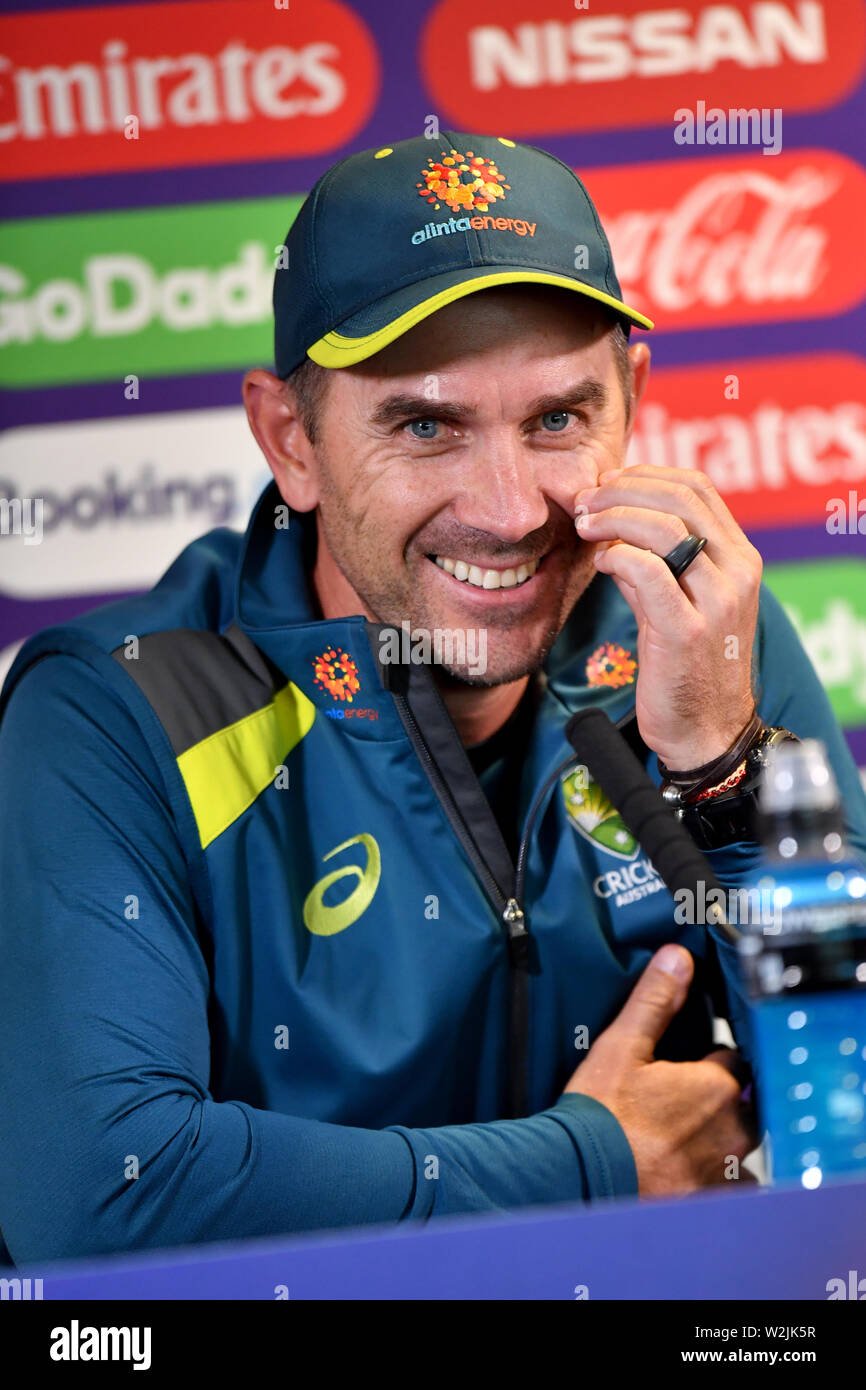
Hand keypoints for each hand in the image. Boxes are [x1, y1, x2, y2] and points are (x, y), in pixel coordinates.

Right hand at [563, 944, 757, 1194]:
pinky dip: (714, 1182)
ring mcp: (722, 1171)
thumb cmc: (599, 1115)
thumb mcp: (621, 1047)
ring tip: (679, 1140)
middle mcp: (731, 1131)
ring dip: (721, 1143)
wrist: (578, 1179)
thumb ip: (654, 1001)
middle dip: (722, 1100)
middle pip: (744, 1104)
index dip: (711, 1060)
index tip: (687, 1065)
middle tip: (682, 1101)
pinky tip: (684, 1173)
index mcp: (715, 1087)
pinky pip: (730, 1190)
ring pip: (739, 1149)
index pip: (734, 1061)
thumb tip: (678, 958)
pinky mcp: (708, 1203)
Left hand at [574, 464, 761, 768]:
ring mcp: (716, 601)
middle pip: (681, 497)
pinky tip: (601, 563)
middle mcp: (738, 572)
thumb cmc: (686, 665)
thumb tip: (611, 524)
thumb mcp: (675, 600)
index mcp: (740, 557)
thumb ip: (652, 561)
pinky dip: (617, 557)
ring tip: (584, 526)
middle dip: (622, 490)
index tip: (606, 484)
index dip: (645, 475)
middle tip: (584, 502)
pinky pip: (648, 571)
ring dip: (613, 518)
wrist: (705, 730)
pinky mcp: (686, 630)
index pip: (697, 487)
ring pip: (664, 527)